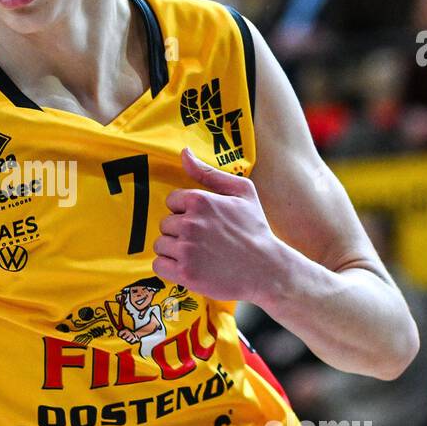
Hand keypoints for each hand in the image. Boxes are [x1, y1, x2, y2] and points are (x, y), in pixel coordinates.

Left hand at [152, 147, 279, 304]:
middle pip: (165, 224)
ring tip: (198, 255)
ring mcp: (186, 249)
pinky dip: (170, 268)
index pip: (172, 202)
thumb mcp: (242, 192)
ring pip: (160, 244)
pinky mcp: (185, 273)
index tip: (203, 222)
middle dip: (180, 232)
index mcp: (200, 200)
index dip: (186, 212)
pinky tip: (189, 267)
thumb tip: (184, 153)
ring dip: (174, 250)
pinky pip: (159, 265)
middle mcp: (190, 223)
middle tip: (203, 241)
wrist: (267, 269)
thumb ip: (209, 172)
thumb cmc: (255, 229)